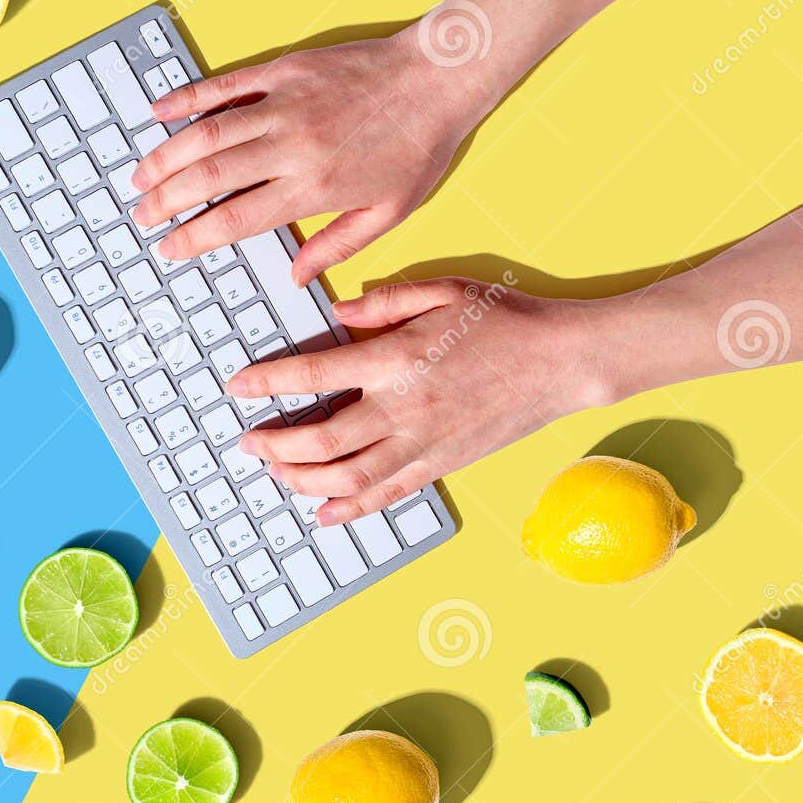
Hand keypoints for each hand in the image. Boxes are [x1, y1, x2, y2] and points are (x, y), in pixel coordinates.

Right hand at [131, 34, 486, 285]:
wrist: (440, 77)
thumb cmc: (419, 146)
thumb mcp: (389, 213)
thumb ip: (337, 245)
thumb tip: (298, 276)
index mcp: (313, 188)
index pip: (235, 219)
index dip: (193, 237)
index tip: (169, 248)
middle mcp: (291, 147)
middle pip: (209, 178)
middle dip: (166, 200)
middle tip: (142, 216)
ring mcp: (285, 104)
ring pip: (207, 134)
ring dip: (165, 157)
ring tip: (139, 177)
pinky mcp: (285, 70)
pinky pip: (225, 86)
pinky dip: (187, 99)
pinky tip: (159, 113)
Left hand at [226, 279, 609, 524]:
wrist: (564, 362)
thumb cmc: (505, 320)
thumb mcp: (443, 290)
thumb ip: (383, 301)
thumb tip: (336, 312)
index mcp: (397, 359)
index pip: (314, 374)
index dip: (268, 382)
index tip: (239, 386)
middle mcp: (404, 408)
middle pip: (320, 441)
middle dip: (273, 445)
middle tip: (247, 441)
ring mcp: (423, 443)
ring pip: (347, 478)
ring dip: (301, 480)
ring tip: (276, 472)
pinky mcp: (441, 465)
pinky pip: (386, 495)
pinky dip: (350, 508)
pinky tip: (323, 512)